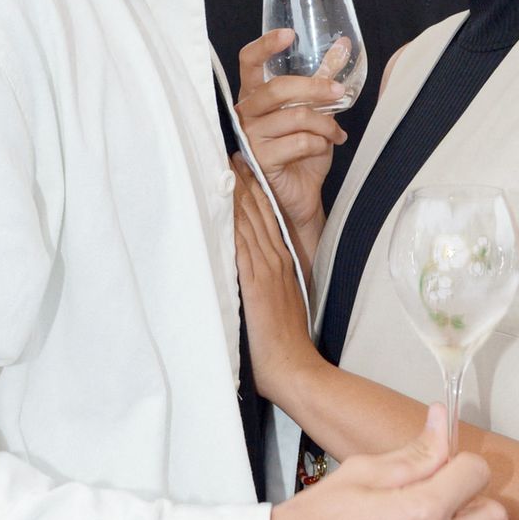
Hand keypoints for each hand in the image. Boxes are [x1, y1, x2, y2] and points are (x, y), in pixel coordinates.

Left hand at [233, 158, 314, 404]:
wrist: (294, 366)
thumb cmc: (284, 342)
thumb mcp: (280, 302)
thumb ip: (267, 281)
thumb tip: (251, 269)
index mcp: (282, 263)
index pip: (266, 217)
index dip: (254, 190)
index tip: (242, 167)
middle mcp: (275, 260)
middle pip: (259, 211)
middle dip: (244, 182)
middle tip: (231, 153)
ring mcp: (265, 270)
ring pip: (251, 221)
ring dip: (238, 193)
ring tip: (226, 165)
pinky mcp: (255, 283)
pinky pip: (242, 244)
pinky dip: (233, 221)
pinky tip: (224, 203)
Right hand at [235, 30, 347, 241]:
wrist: (300, 196)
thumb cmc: (302, 152)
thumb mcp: (314, 111)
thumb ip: (322, 80)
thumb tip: (343, 46)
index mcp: (254, 96)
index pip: (248, 62)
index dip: (265, 46)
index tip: (289, 34)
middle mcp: (246, 114)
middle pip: (278, 88)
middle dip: (315, 88)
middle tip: (339, 94)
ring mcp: (250, 138)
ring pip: (295, 116)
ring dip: (325, 124)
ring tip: (336, 133)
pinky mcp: (261, 160)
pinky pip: (299, 142)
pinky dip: (320, 143)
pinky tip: (324, 148)